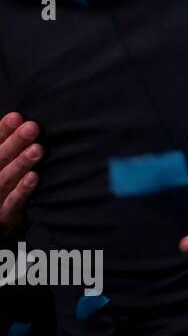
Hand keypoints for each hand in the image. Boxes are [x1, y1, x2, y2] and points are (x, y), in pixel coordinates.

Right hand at [0, 112, 41, 233]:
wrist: (0, 219)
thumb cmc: (4, 186)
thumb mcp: (3, 163)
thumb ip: (6, 145)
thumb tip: (21, 118)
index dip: (2, 130)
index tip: (17, 116)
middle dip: (15, 142)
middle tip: (32, 127)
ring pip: (6, 178)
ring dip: (22, 163)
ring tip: (37, 149)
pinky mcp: (5, 215)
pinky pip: (13, 202)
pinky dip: (23, 189)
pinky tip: (34, 177)